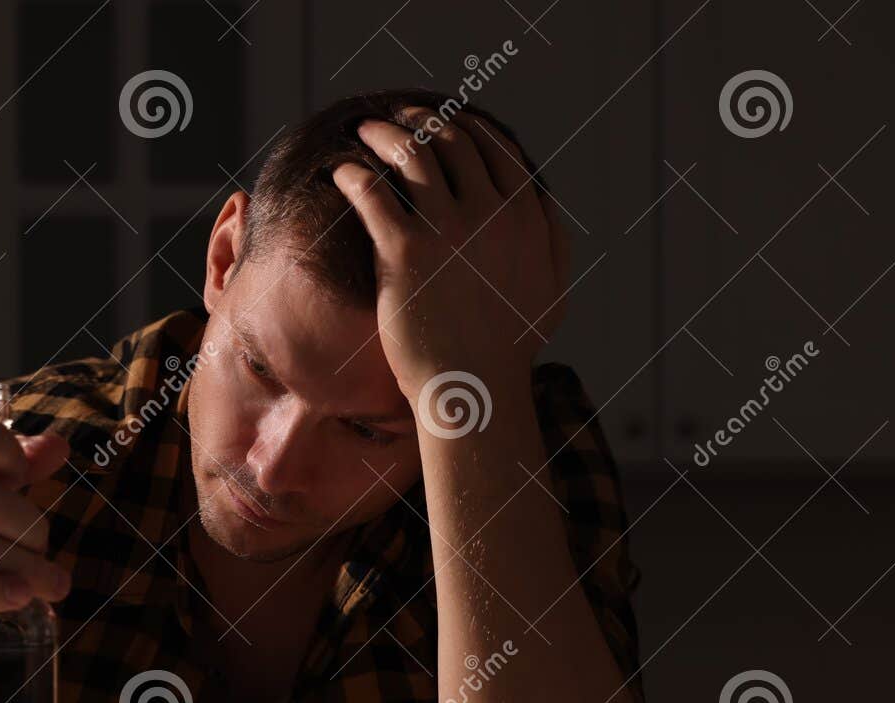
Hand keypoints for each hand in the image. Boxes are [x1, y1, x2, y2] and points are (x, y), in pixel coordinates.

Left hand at [331, 108, 570, 399]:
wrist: (473, 388)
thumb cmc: (509, 349)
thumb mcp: (552, 291)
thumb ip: (552, 240)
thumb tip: (543, 200)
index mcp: (525, 214)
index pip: (492, 145)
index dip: (461, 126)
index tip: (439, 124)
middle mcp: (491, 211)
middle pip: (449, 140)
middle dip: (419, 121)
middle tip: (395, 120)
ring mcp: (448, 228)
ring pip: (409, 152)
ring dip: (383, 133)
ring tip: (364, 132)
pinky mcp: (404, 250)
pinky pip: (372, 190)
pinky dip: (354, 172)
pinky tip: (341, 172)